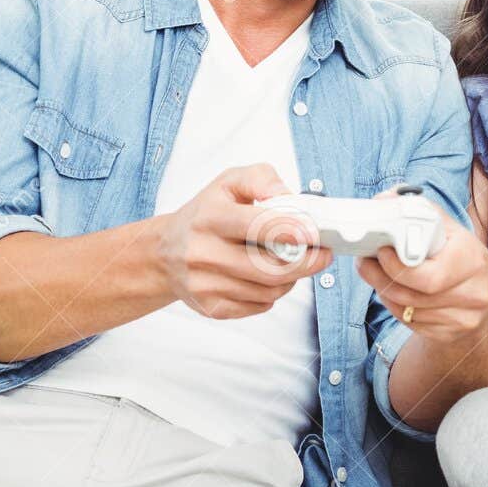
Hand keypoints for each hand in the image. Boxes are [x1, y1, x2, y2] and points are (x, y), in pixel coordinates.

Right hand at [152, 164, 331, 318]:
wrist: (165, 252)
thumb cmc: (205, 214)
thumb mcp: (229, 183)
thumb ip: (262, 179)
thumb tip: (289, 199)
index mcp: (210, 217)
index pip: (256, 225)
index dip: (291, 230)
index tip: (315, 234)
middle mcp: (202, 252)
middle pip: (268, 267)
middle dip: (304, 263)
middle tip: (322, 255)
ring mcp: (204, 284)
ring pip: (268, 290)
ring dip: (290, 278)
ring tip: (292, 264)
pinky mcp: (210, 307)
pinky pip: (258, 306)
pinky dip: (272, 294)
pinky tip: (267, 278)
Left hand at [355, 204, 487, 348]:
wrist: (484, 293)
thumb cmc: (460, 254)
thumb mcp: (448, 228)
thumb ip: (418, 212)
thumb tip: (382, 201)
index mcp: (473, 259)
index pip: (429, 276)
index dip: (398, 267)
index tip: (380, 251)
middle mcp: (474, 292)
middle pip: (413, 296)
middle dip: (381, 279)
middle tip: (364, 262)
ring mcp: (464, 318)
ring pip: (407, 311)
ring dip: (384, 292)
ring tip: (375, 274)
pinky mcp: (452, 334)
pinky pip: (411, 323)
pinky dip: (395, 307)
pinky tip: (393, 292)